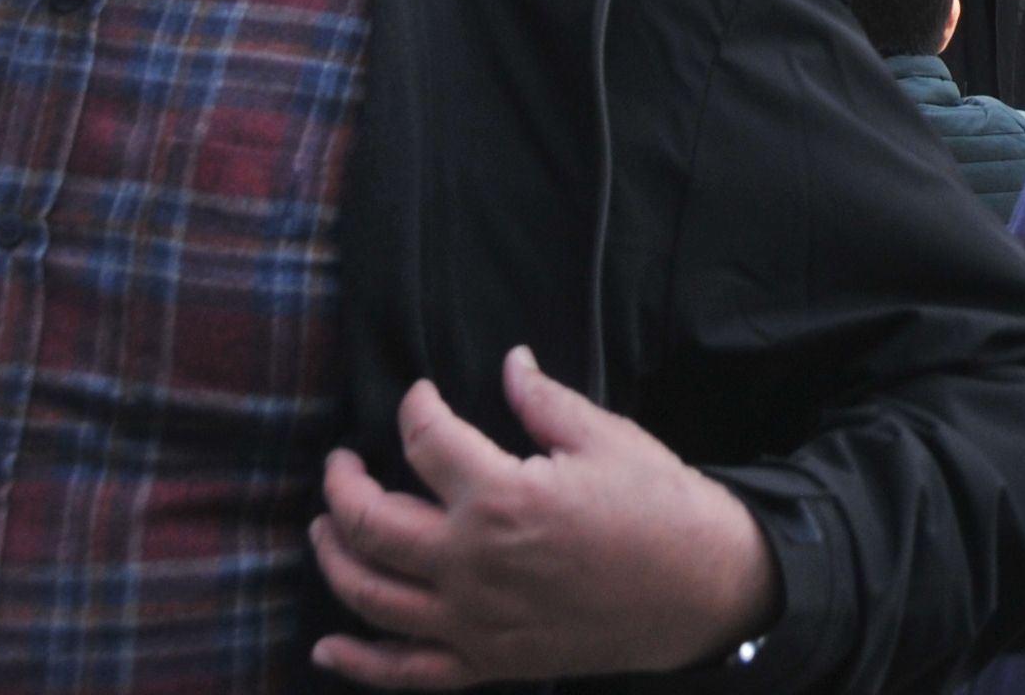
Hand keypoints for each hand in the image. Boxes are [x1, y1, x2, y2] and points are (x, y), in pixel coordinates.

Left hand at [310, 350, 774, 686]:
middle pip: (369, 524)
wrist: (701, 587)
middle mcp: (473, 563)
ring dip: (334, 560)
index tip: (419, 396)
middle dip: (342, 487)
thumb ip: (543, 401)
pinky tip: (328, 648)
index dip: (414, 408)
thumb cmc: (659, 506)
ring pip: (371, 596)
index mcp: (502, 496)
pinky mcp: (488, 661)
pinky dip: (360, 663)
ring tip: (323, 532)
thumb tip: (510, 361)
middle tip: (339, 465)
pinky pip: (406, 672)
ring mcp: (474, 620)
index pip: (424, 441)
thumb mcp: (606, 437)